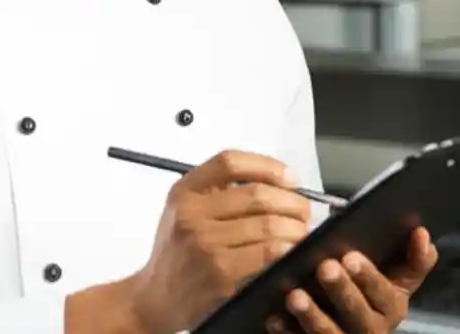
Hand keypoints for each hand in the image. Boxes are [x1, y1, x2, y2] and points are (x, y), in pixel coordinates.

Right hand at [127, 150, 312, 333]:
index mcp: (184, 191)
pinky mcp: (221, 273)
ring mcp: (206, 244)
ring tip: (301, 233)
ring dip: (296, 228)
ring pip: (269, 224)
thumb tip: (278, 182)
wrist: (155, 297)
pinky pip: (268, 253)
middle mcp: (191, 214)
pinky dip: (288, 250)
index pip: (230, 163)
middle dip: (292, 201)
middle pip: (257, 194)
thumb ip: (217, 191)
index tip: (290, 177)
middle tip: (304, 212)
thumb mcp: (183, 211)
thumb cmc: (177, 253)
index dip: (267, 166)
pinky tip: (292, 252)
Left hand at [266, 227, 438, 333]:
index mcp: (391, 307)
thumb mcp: (396, 277)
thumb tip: (422, 233)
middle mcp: (372, 330)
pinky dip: (288, 331)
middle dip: (342, 291)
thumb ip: (413, 259)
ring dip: (313, 315)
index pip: (385, 294)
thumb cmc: (371, 293)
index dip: (370, 277)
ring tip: (295, 295)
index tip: (351, 257)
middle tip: (324, 267)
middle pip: (359, 315)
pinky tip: (274, 317)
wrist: (351, 325)